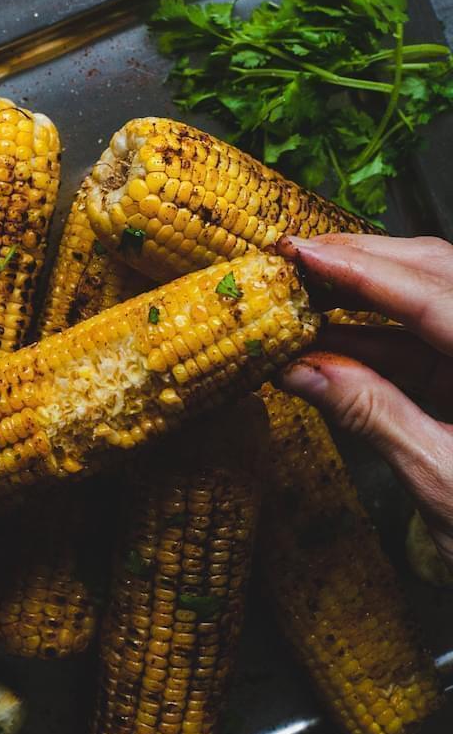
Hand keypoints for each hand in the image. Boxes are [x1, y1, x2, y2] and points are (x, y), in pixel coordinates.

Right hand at [277, 233, 452, 567]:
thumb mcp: (441, 481)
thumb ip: (373, 415)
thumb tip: (299, 368)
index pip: (435, 298)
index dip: (362, 271)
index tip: (301, 252)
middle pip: (438, 275)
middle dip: (363, 262)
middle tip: (294, 257)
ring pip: (430, 300)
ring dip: (363, 296)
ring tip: (301, 291)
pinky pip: (424, 343)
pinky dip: (373, 339)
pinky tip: (325, 340)